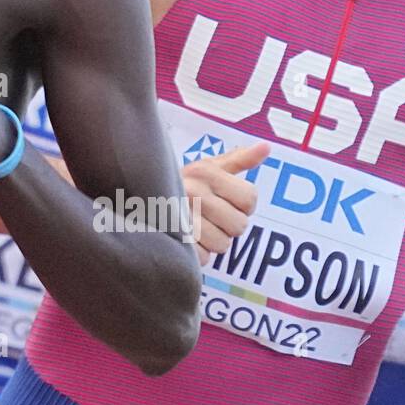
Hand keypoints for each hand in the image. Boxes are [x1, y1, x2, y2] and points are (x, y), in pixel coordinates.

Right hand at [182, 143, 266, 265]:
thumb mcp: (207, 167)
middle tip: (208, 216)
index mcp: (205, 172)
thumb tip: (266, 146)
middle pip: (239, 225)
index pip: (250, 199)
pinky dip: (197, 253)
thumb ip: (238, 159)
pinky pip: (204, 257)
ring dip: (212, 241)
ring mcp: (182, 217)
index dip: (242, 205)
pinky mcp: (173, 240)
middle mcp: (193, 191)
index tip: (225, 200)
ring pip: (222, 244)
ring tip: (195, 227)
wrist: (137, 198)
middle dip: (227, 225)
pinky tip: (186, 239)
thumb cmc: (182, 184)